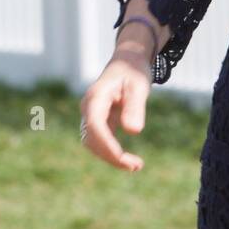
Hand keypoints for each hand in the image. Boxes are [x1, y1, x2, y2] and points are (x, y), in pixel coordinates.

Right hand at [79, 44, 150, 171]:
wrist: (127, 62)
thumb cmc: (134, 71)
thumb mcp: (139, 86)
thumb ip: (135, 107)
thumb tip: (133, 131)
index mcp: (96, 97)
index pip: (95, 125)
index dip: (106, 144)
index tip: (122, 157)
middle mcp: (89, 108)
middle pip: (91, 139)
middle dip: (110, 155)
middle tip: (135, 166)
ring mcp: (91, 115)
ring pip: (93, 143)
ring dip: (111, 157)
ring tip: (136, 166)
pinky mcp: (98, 122)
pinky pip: (100, 141)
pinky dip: (112, 153)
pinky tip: (130, 161)